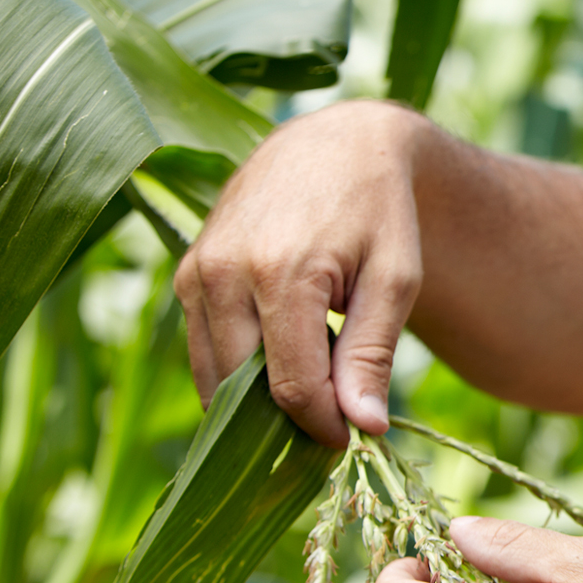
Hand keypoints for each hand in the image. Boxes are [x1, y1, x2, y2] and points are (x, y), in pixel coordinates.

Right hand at [175, 101, 428, 445]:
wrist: (337, 146)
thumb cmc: (378, 214)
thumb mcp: (395, 279)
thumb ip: (372, 355)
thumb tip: (364, 429)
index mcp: (282, 273)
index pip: (291, 388)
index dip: (323, 427)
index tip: (354, 437)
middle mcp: (224, 273)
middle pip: (245, 389)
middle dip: (288, 419)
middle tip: (335, 418)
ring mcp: (196, 272)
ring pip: (215, 376)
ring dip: (259, 398)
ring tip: (316, 381)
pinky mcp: (186, 274)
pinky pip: (203, 349)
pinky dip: (238, 371)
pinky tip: (284, 355)